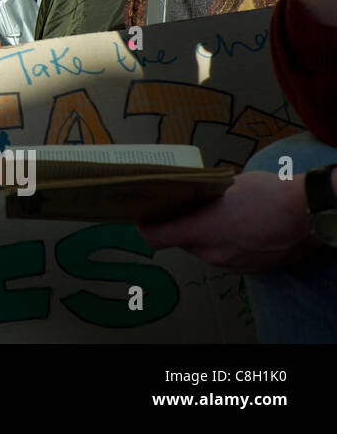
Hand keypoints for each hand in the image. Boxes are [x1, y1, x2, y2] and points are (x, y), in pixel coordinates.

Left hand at [138, 171, 318, 273]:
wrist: (308, 214)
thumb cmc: (268, 194)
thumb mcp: (226, 184)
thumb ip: (202, 194)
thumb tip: (191, 191)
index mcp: (200, 230)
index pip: (155, 237)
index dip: (146, 226)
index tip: (146, 215)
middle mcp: (211, 253)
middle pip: (182, 241)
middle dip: (183, 225)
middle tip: (189, 206)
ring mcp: (231, 265)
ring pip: (205, 249)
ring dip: (207, 235)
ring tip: (223, 214)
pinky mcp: (249, 270)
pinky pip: (227, 256)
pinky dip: (227, 244)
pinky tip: (242, 227)